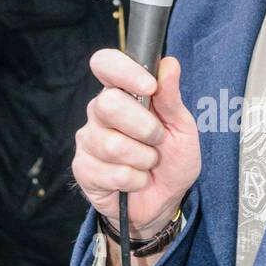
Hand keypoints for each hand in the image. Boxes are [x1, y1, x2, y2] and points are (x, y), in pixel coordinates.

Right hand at [72, 50, 201, 239]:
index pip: (105, 64)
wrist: (163, 201)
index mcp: (122, 93)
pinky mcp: (83, 169)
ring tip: (148, 163)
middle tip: (157, 140)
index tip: (150, 87)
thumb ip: (172, 98)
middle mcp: (99, 112)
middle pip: (108, 104)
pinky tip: (136, 180)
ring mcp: (88, 140)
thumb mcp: (182, 128)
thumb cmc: (171, 160)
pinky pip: (113, 173)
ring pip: (113, 144)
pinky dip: (135, 180)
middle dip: (145, 128)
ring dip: (144, 159)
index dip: (124, 71)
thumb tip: (169, 64)